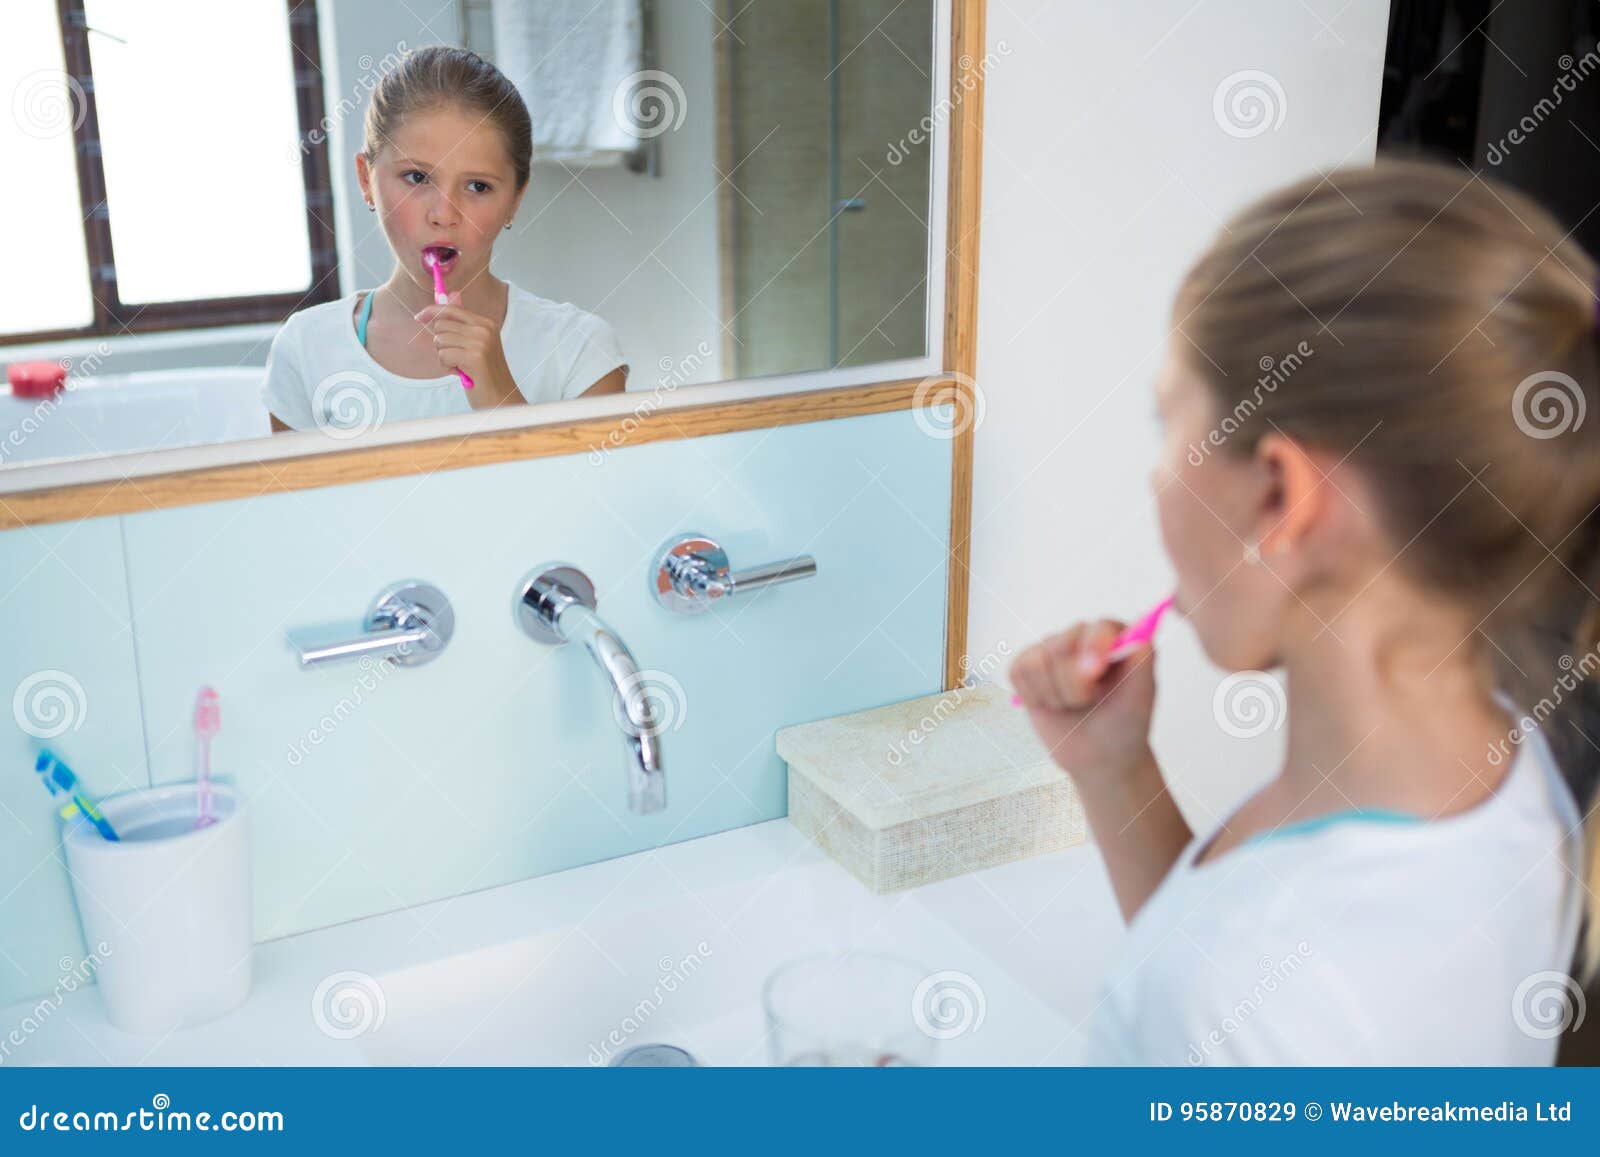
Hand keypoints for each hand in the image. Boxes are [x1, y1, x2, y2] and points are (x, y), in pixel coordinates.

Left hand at [414, 294, 513, 394]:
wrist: (501, 398)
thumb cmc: (486, 374)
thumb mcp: (476, 344)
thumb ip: (462, 323)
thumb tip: (451, 295)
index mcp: (486, 323)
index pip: (451, 309)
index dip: (432, 311)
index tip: (419, 317)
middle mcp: (484, 329)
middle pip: (441, 324)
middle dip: (441, 343)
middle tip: (456, 357)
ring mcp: (480, 342)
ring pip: (440, 340)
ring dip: (444, 356)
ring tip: (461, 366)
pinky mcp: (474, 357)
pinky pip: (443, 355)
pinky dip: (447, 367)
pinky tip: (461, 373)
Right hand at [1009, 618, 1157, 781]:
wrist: (1099, 755)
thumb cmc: (1124, 724)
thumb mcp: (1141, 697)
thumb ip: (1143, 664)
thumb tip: (1138, 639)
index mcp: (1114, 638)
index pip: (1099, 627)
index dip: (1094, 645)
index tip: (1096, 671)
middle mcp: (1081, 637)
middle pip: (1061, 643)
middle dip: (1072, 682)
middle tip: (1087, 701)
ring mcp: (1051, 650)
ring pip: (1037, 661)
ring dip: (1055, 694)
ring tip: (1073, 705)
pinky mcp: (1027, 667)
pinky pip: (1018, 672)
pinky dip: (1034, 696)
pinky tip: (1052, 705)